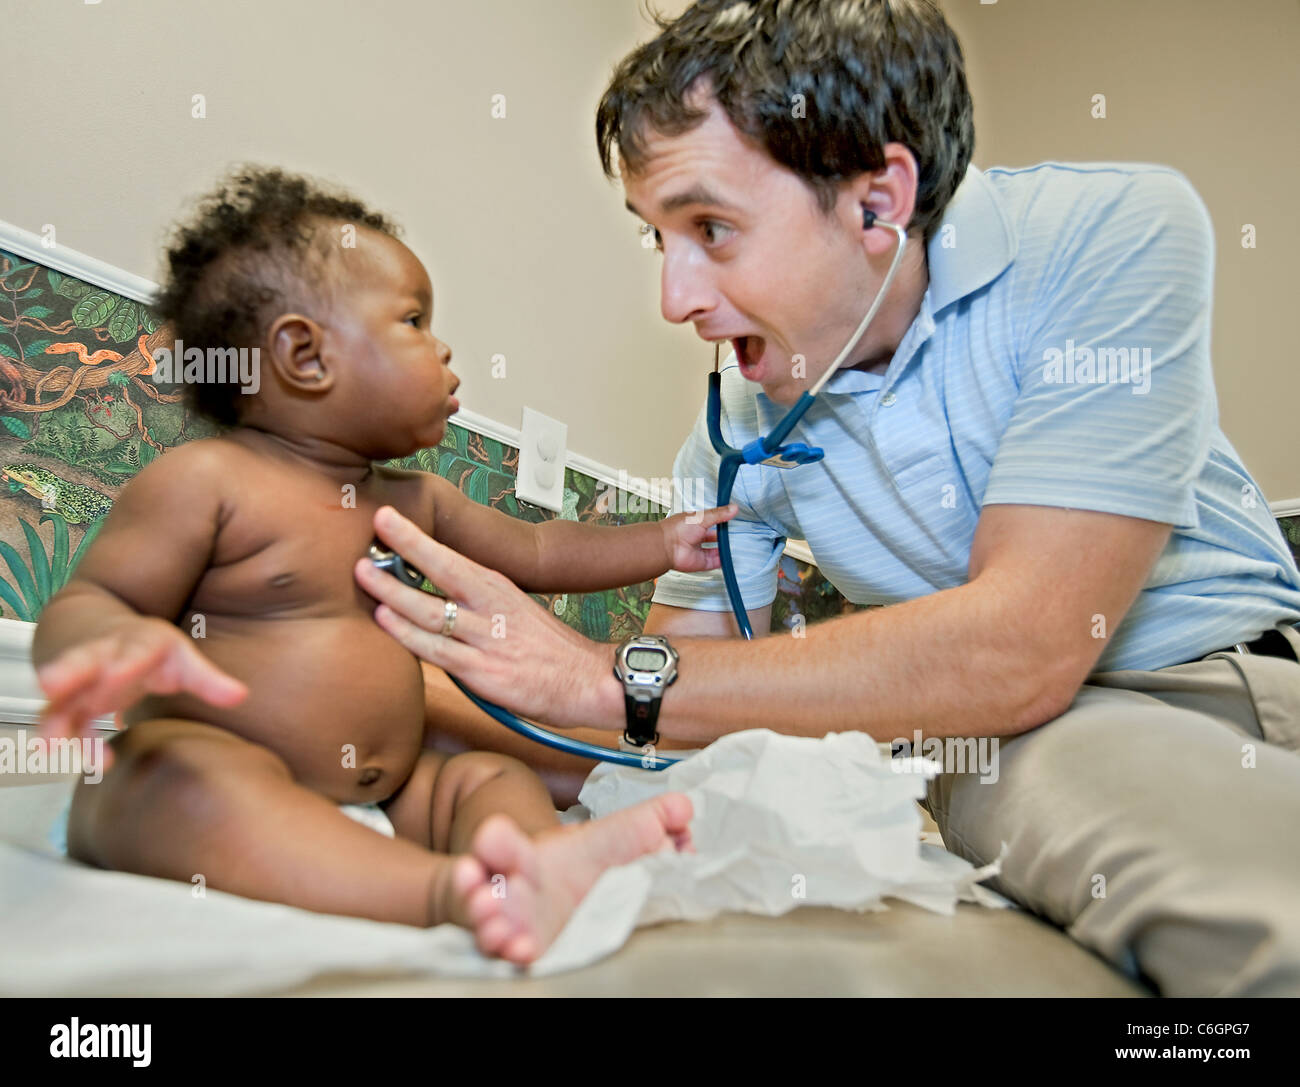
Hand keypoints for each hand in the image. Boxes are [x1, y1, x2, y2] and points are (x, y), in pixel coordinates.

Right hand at [36, 617, 248, 744]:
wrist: (100, 628)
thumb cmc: (150, 648)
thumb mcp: (181, 657)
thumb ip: (207, 679)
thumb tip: (240, 697)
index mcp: (137, 644)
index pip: (133, 653)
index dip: (126, 664)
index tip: (117, 674)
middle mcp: (103, 658)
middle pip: (81, 663)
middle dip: (67, 674)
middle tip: (50, 685)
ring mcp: (83, 680)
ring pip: (63, 695)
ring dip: (54, 716)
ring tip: (48, 742)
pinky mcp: (73, 700)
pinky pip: (65, 719)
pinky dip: (66, 738)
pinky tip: (78, 761)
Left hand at [354, 506, 619, 730]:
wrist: (590, 682)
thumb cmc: (551, 650)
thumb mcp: (516, 611)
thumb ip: (477, 604)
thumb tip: (436, 598)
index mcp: (497, 589)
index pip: (450, 557)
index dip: (415, 538)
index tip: (386, 518)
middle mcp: (491, 607)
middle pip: (441, 571)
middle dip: (403, 548)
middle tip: (369, 532)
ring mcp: (486, 639)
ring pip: (430, 611)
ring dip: (392, 591)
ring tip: (363, 574)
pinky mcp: (483, 673)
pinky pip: (436, 651)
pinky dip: (407, 634)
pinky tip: (386, 620)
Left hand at [660, 503, 737, 572]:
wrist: (667, 546)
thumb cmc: (677, 529)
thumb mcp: (702, 516)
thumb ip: (719, 514)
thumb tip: (733, 508)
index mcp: (694, 524)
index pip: (710, 521)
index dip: (720, 521)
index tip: (731, 519)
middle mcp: (695, 537)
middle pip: (712, 538)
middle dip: (722, 537)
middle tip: (734, 534)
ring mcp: (697, 551)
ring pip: (714, 551)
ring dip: (723, 550)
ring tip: (734, 546)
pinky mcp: (700, 562)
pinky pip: (714, 563)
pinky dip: (722, 561)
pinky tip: (729, 557)